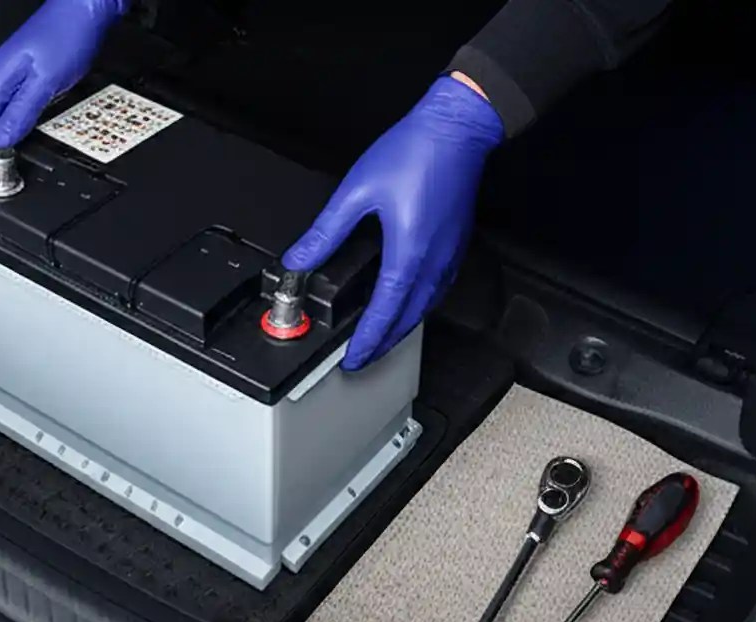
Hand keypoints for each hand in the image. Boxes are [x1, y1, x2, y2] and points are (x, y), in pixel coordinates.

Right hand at [0, 0, 127, 183]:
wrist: (85, 7)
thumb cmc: (68, 34)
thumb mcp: (47, 80)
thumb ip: (22, 111)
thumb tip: (1, 139)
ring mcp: (12, 74)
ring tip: (1, 166)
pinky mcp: (27, 74)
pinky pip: (11, 107)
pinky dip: (11, 127)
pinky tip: (16, 138)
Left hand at [281, 75, 503, 370]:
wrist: (457, 128)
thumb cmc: (415, 152)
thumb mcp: (356, 191)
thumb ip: (325, 231)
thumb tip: (299, 259)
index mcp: (408, 252)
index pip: (384, 313)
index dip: (366, 340)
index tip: (352, 359)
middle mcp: (433, 261)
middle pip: (408, 319)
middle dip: (383, 343)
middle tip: (362, 358)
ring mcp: (450, 254)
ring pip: (426, 307)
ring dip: (402, 327)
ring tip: (382, 338)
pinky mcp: (457, 245)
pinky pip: (438, 290)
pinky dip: (420, 306)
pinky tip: (410, 303)